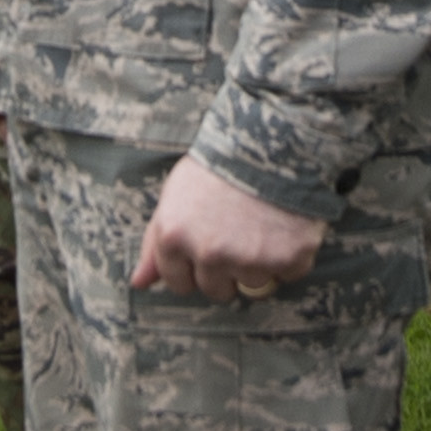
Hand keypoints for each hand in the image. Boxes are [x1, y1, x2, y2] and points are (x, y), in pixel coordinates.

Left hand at [131, 154, 323, 301]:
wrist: (273, 140)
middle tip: (239, 231)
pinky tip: (287, 225)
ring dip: (260, 262)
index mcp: (174, 238)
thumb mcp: (175, 196)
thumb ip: (155, 243)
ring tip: (263, 222)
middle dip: (226, 268)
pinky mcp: (287, 260)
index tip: (209, 244)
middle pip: (216, 290)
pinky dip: (292, 255)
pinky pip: (289, 274)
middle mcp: (208, 253)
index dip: (194, 266)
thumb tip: (138, 283)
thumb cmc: (220, 166)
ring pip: (253, 284)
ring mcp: (248, 259)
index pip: (179, 284)